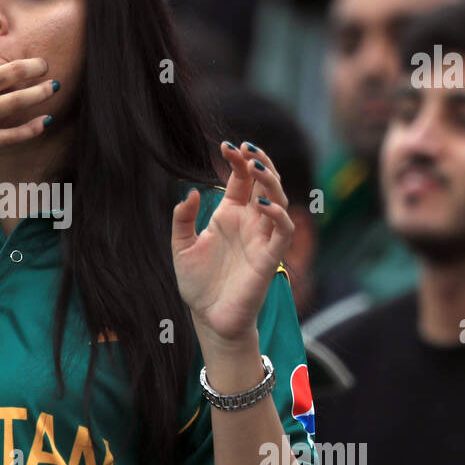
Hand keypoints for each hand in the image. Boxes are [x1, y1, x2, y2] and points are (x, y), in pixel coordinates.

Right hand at [0, 56, 57, 180]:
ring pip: (17, 101)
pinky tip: (44, 123)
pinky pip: (10, 136)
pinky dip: (31, 129)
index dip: (12, 62)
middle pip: (12, 74)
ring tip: (54, 88)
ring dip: (39, 93)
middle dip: (34, 68)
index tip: (23, 64)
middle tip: (46, 66)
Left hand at [172, 141, 294, 342]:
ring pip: (278, 200)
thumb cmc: (198, 284)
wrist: (208, 318)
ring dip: (271, 181)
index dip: (238, 160)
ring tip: (255, 166)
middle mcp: (250, 222)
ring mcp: (262, 238)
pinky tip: (261, 204)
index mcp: (230, 215)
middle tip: (245, 149)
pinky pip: (283, 230)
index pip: (242, 179)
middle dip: (259, 162)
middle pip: (264, 183)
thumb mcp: (181, 246)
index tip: (226, 146)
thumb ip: (183, 219)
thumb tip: (190, 192)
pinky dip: (277, 213)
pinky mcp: (270, 257)